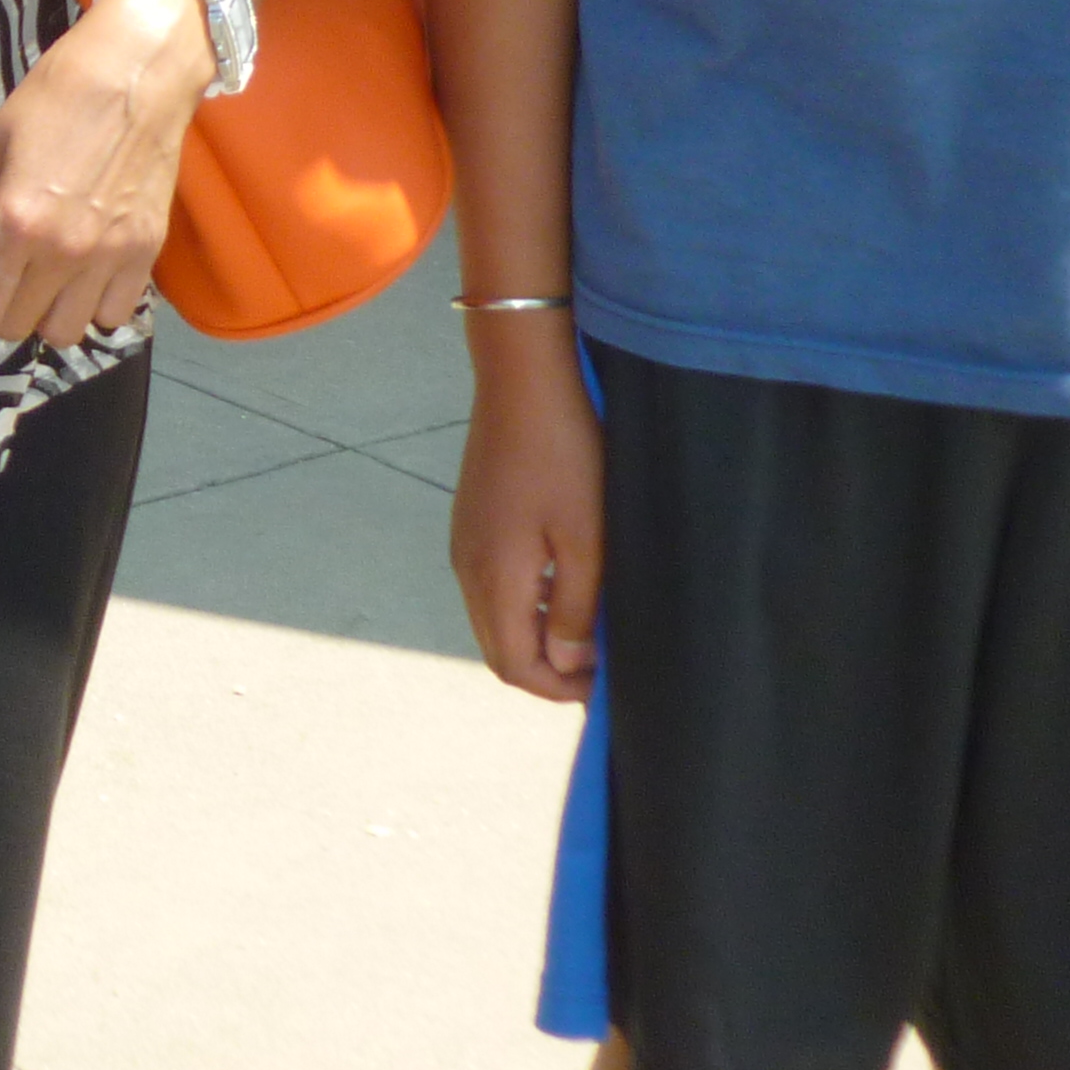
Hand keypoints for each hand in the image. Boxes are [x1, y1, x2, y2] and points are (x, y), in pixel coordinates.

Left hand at [0, 0, 205, 355]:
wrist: (135, 73)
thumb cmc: (54, 99)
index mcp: (15, 224)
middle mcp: (63, 252)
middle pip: (18, 327)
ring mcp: (110, 257)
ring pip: (67, 332)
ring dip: (45, 316)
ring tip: (41, 279)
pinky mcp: (146, 253)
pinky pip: (114, 314)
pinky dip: (93, 307)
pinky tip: (83, 276)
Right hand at [448, 322, 601, 699]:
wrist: (521, 379)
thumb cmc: (564, 455)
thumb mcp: (587, 537)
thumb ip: (578, 607)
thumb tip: (569, 662)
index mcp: (494, 579)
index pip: (514, 666)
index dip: (558, 689)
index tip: (605, 686)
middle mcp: (468, 569)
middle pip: (498, 649)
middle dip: (547, 670)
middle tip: (601, 666)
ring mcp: (464, 543)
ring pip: (494, 619)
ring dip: (536, 637)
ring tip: (589, 628)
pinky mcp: (471, 522)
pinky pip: (491, 586)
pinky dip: (525, 605)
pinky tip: (562, 584)